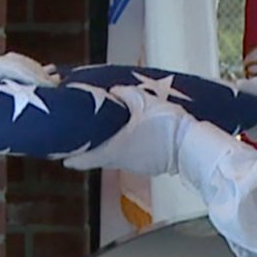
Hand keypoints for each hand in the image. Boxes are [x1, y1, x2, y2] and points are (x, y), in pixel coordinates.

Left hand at [62, 86, 192, 175]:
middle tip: (83, 138)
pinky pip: (131, 157)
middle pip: (99, 158)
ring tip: (106, 134)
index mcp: (114, 148)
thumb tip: (114, 92)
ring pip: (115, 158)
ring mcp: (136, 165)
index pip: (85, 158)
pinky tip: (131, 138)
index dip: (72, 157)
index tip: (63, 155)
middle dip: (89, 149)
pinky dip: (125, 149)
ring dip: (108, 149)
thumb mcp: (144, 101)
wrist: (193, 145)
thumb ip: (124, 95)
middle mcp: (122, 160)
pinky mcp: (149, 165)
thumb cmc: (168, 126)